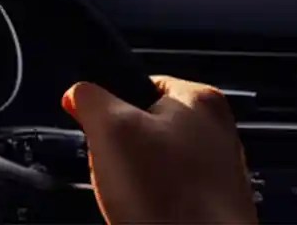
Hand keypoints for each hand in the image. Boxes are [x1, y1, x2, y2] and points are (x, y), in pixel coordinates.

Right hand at [62, 76, 256, 224]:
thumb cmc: (170, 199)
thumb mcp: (110, 129)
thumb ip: (89, 98)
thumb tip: (78, 93)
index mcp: (200, 99)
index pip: (138, 84)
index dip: (110, 107)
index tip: (101, 129)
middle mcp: (217, 132)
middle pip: (144, 126)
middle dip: (122, 150)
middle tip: (119, 168)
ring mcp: (217, 171)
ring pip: (152, 164)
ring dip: (136, 180)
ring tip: (136, 196)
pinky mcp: (210, 206)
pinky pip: (165, 194)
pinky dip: (151, 203)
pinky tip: (149, 213)